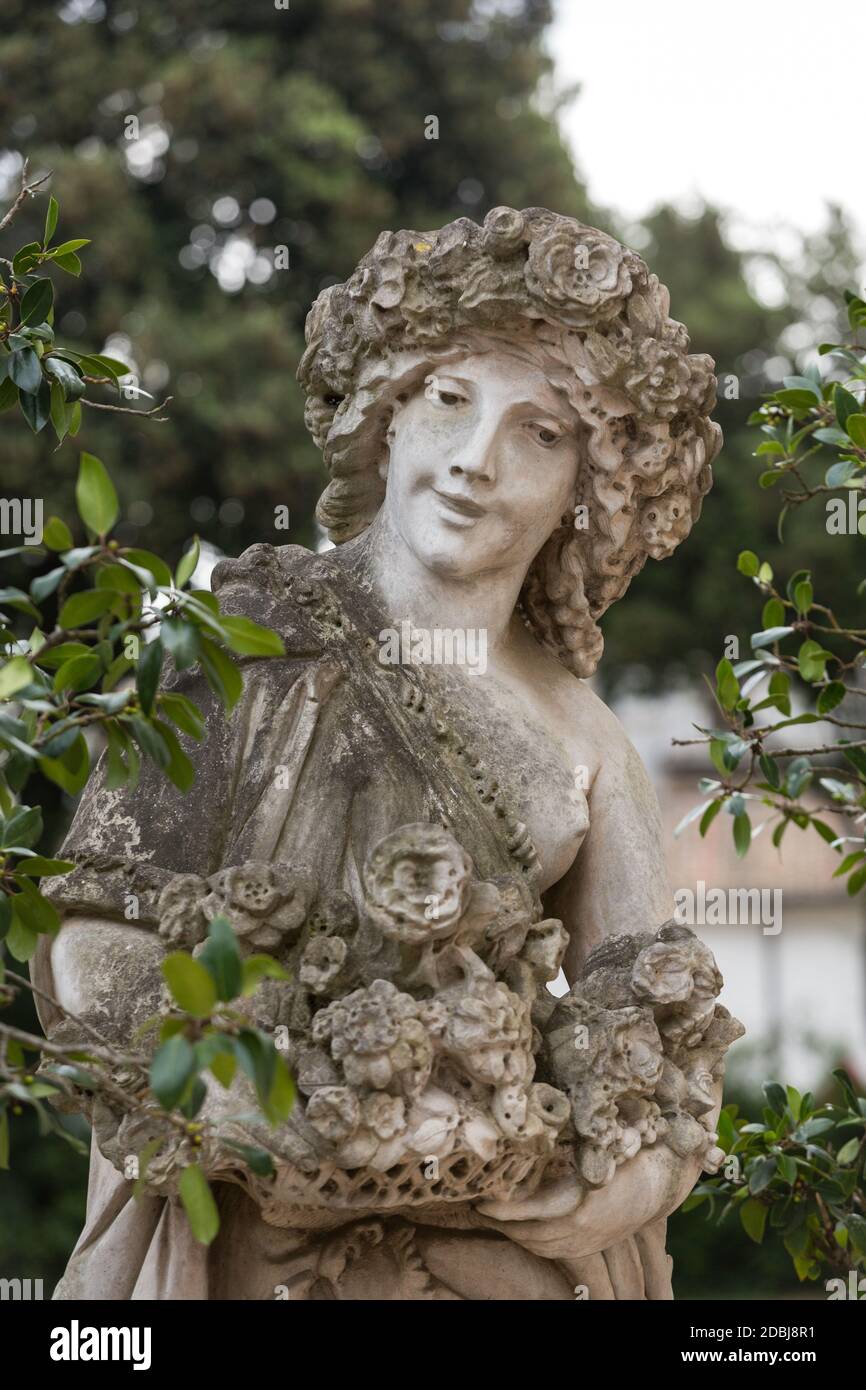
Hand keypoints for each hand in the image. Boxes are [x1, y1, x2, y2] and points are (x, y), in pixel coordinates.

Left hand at [476, 1079, 723, 1261]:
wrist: (659, 1184)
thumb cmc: (625, 1153)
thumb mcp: (598, 1145)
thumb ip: (567, 1144)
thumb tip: (527, 1119)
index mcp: (585, 1200)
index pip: (536, 1212)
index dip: (506, 1210)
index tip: (482, 1201)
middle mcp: (584, 1227)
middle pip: (531, 1234)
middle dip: (502, 1222)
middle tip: (478, 1204)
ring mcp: (587, 1242)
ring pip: (539, 1246)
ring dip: (514, 1233)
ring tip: (493, 1215)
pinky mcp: (590, 1248)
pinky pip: (553, 1252)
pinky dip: (532, 1242)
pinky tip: (519, 1228)